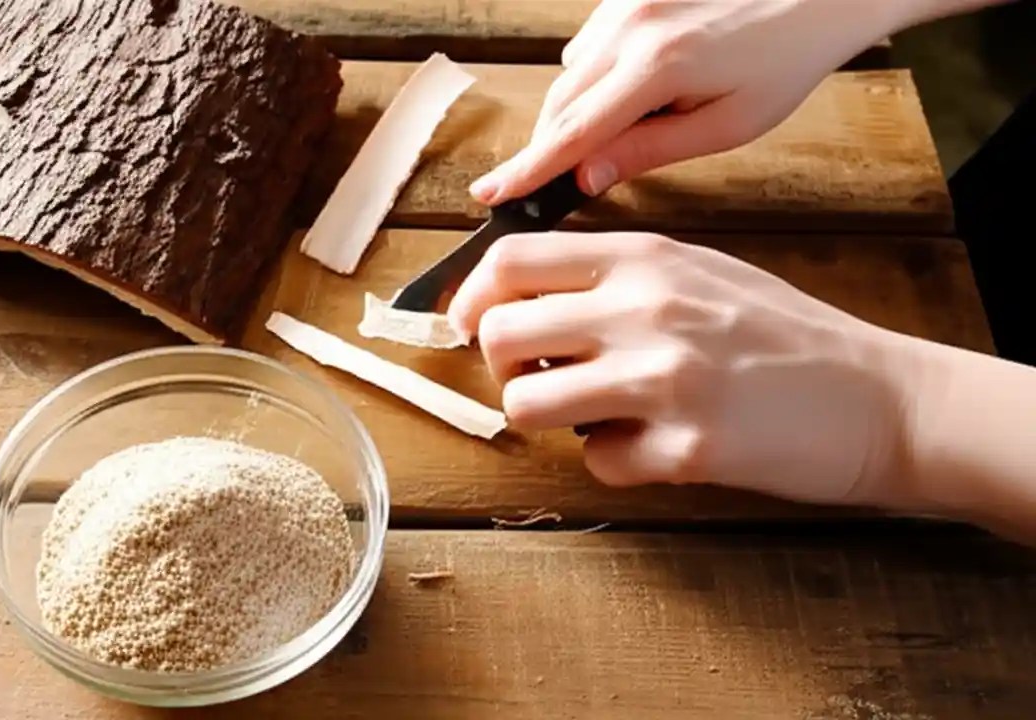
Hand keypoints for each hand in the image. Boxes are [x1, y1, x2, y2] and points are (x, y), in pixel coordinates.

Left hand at [446, 232, 917, 508]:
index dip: (470, 297)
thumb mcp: (699, 271)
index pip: (512, 261)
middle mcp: (645, 310)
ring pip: (525, 405)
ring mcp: (664, 380)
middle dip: (500, 367)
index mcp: (646, 258)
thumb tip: (519, 299)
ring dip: (546, 417)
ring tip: (594, 413)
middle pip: (499, 334)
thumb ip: (614, 276)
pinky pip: (597, 461)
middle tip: (536, 379)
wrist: (881, 398)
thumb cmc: (784, 335)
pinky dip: (615, 460)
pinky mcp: (685, 449)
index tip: (470, 325)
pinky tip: (657, 446)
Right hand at [469, 0, 904, 204]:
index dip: (527, 169)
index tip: (490, 193)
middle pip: (560, 101)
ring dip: (582, 106)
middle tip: (563, 179)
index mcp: (657, 68)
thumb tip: (588, 177)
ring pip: (572, 71)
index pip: (573, 132)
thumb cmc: (785, 59)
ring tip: (635, 118)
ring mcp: (625, 2)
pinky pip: (590, 40)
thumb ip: (650, 149)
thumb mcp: (727, 124)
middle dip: (554, 144)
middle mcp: (630, 28)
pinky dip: (600, 69)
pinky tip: (643, 76)